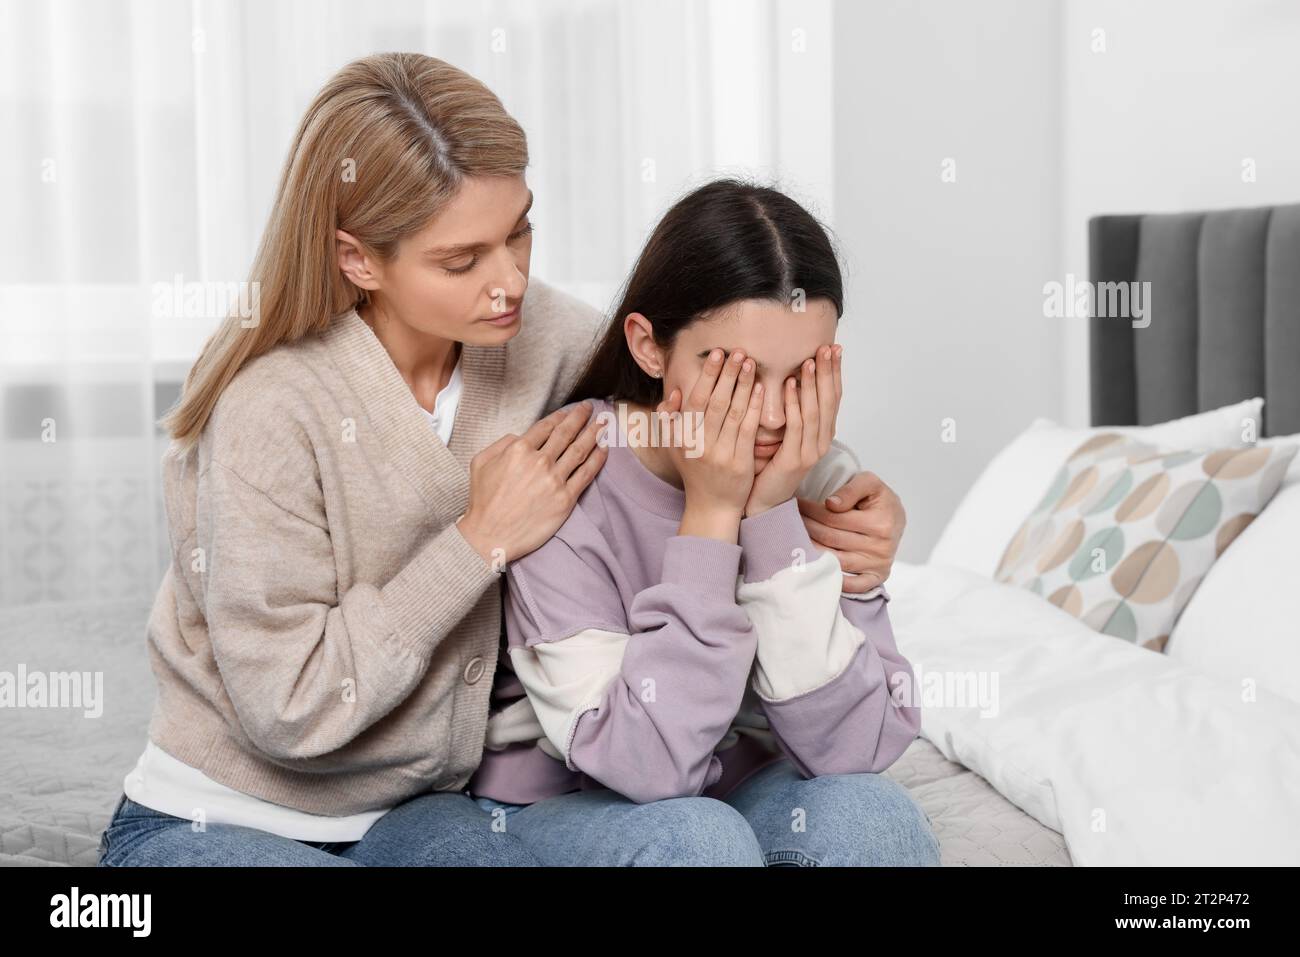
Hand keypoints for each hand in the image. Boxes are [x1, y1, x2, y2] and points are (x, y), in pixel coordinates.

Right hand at [457, 401, 608, 565]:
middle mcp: (540, 461)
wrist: (490, 535)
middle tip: (590, 409)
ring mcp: (554, 480)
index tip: (569, 411)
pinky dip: (598, 459)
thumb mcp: (481, 462)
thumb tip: (521, 436)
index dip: (561, 416)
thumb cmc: (483, 501)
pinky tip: (605, 448)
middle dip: (580, 418)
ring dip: (594, 434)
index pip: (546, 426)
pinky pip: (586, 474)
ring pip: (580, 450)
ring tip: (603, 423)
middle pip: (566, 433)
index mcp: (519, 449)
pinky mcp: (565, 499)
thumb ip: (502, 443)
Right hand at [665, 348, 763, 540]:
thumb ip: (672, 420)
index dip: (707, 376)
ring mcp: (720, 454)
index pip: (696, 400)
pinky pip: (748, 430)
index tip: (716, 354)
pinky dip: (754, 408)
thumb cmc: (695, 472)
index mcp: (684, 437)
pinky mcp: (740, 463)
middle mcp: (700, 444)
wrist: (712, 506)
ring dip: (743, 386)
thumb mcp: (676, 447)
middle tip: (738, 351)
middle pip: (716, 402)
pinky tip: (762, 390)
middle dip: (727, 374)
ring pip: (734, 413)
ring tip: (751, 364)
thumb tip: (674, 393)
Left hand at [744, 343, 841, 516]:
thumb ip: (792, 411)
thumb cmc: (769, 466)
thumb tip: (791, 377)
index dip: (834, 372)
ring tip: (810, 360)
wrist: (762, 501)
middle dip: (829, 372)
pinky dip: (794, 403)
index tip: (833, 347)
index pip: (832, 397)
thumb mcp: (785, 435)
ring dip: (813, 384)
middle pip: (829, 401)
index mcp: (821, 434)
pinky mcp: (795, 460)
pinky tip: (791, 385)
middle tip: (827, 347)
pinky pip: (796, 426)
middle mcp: (821, 442)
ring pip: (815, 411)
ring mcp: (810, 452)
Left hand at [796, 470, 905, 592]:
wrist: (896, 519)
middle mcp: (881, 547)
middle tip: (789, 520)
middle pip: (831, 539)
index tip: (797, 504)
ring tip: (795, 540)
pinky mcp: (877, 577)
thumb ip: (851, 489)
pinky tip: (817, 570)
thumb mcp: (870, 483)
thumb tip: (830, 504)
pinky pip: (854, 585)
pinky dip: (835, 581)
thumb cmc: (878, 499)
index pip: (835, 518)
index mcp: (881, 523)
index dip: (812, 510)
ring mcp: (879, 564)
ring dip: (812, 551)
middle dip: (807, 528)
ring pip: (836, 561)